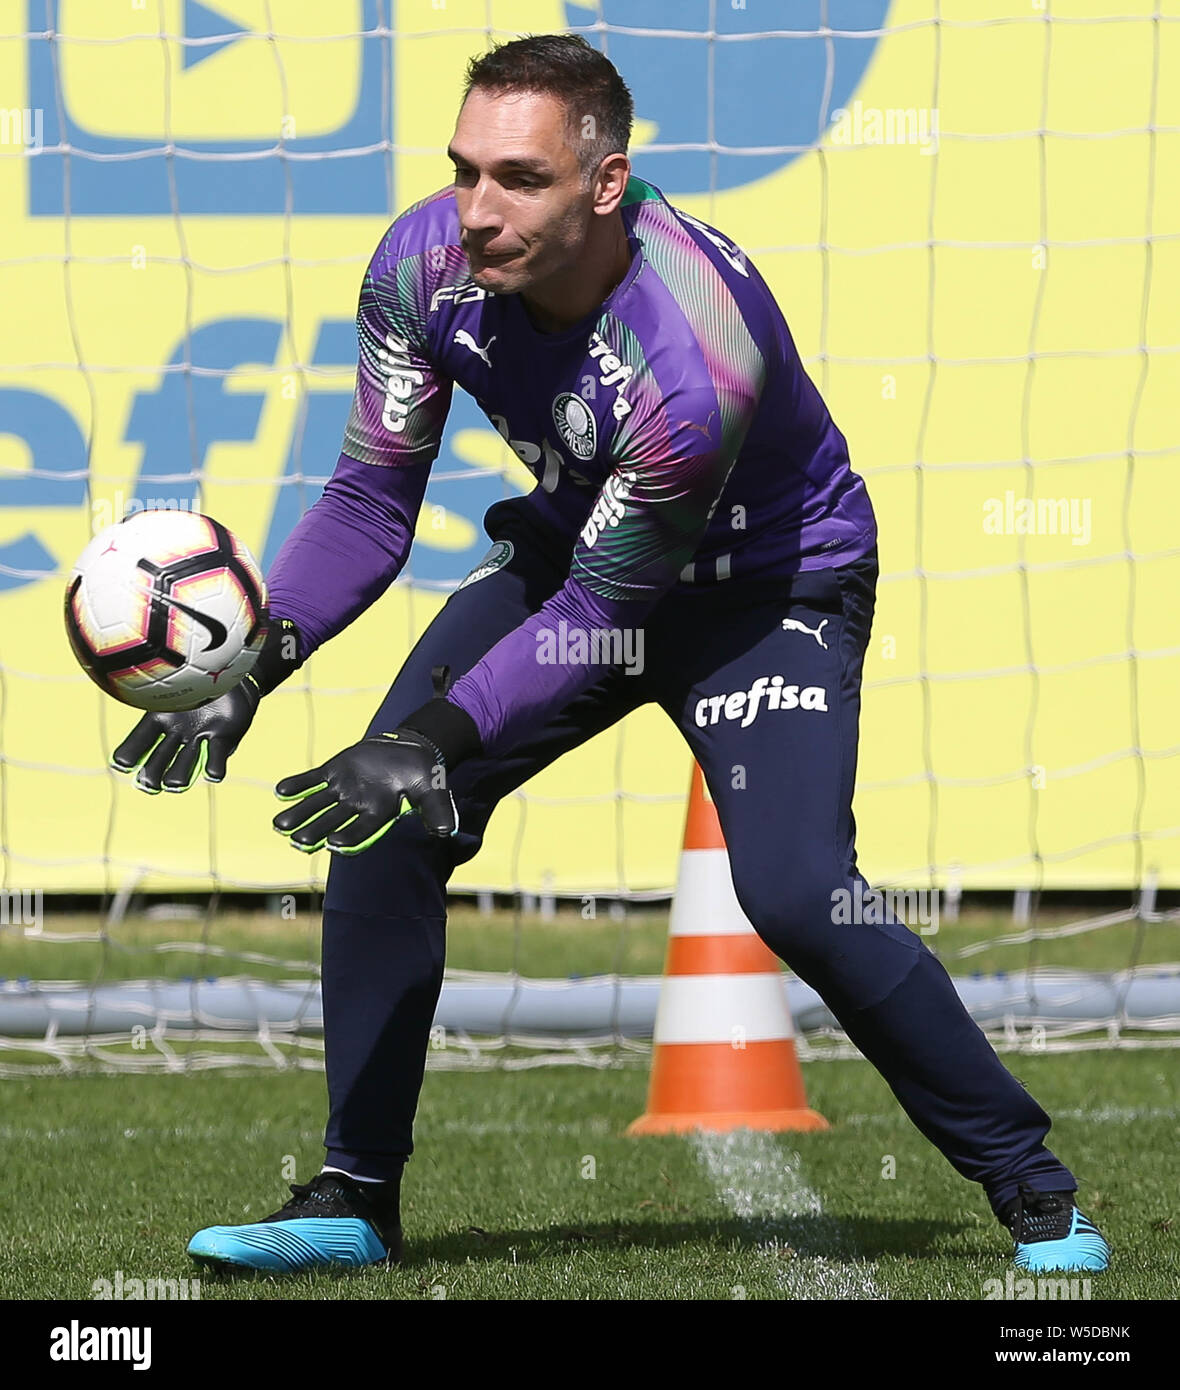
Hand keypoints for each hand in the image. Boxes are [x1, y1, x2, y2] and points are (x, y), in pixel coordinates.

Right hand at [110, 679, 259, 792]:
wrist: (228, 675)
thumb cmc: (193, 681)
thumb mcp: (169, 688)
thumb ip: (155, 696)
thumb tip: (135, 721)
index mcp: (158, 719)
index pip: (138, 741)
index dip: (129, 754)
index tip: (123, 765)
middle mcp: (177, 734)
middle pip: (159, 760)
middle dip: (153, 774)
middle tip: (150, 786)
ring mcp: (198, 737)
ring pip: (186, 762)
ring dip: (180, 774)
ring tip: (175, 784)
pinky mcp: (222, 738)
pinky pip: (217, 754)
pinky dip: (215, 766)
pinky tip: (213, 775)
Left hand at [272, 729, 457, 853]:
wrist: (409, 749)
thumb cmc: (423, 774)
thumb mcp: (434, 791)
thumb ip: (438, 812)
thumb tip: (447, 832)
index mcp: (379, 812)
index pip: (362, 829)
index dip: (349, 837)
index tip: (334, 845)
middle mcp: (357, 805)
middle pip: (332, 822)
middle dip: (314, 831)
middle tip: (298, 841)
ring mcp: (343, 789)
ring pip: (317, 805)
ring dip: (299, 814)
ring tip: (280, 826)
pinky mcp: (334, 772)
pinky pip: (313, 780)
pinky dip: (298, 785)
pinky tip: (281, 791)